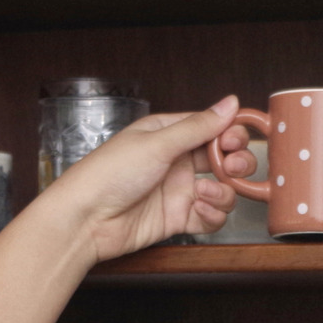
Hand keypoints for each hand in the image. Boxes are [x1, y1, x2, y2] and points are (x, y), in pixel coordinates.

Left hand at [37, 95, 253, 263]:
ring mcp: (178, 191)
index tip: (234, 142)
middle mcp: (177, 161)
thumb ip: (198, 126)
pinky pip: (210, 217)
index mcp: (169, 135)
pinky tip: (199, 210)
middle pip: (224, 159)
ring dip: (222, 193)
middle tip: (232, 168)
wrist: (86, 219)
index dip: (230, 134)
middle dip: (236, 164)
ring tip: (202, 193)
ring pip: (222, 190)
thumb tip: (230, 102)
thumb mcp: (157, 144)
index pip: (213, 128)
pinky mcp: (178, 218)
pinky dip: (212, 215)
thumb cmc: (109, 174)